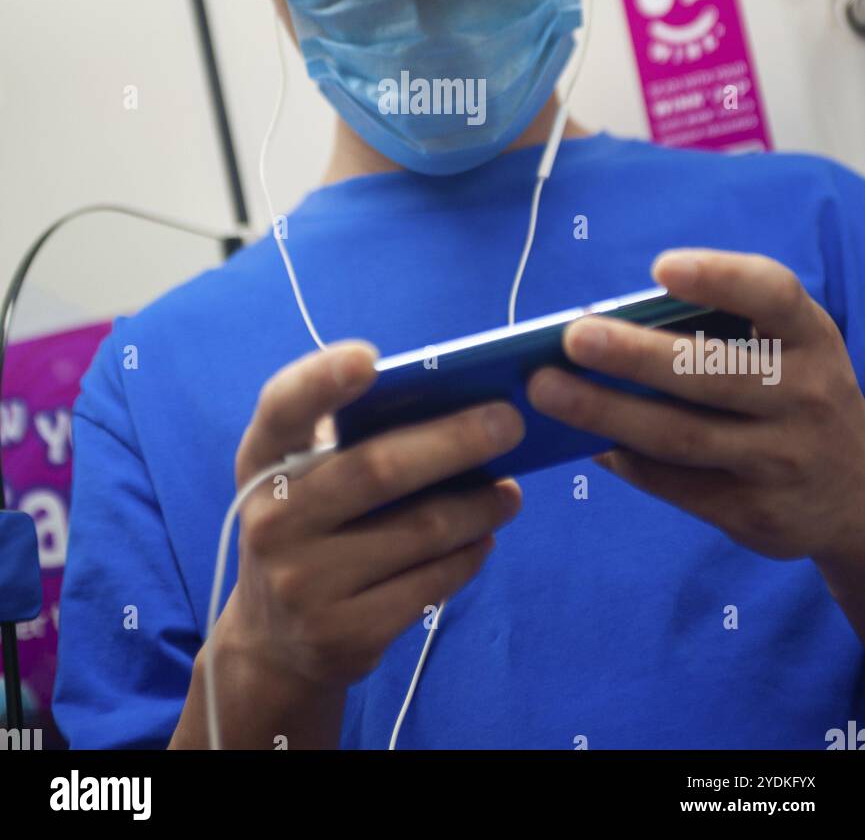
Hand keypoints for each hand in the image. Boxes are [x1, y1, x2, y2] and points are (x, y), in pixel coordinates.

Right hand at [227, 341, 523, 702]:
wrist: (273, 640)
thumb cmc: (308, 525)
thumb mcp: (302, 478)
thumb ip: (350, 439)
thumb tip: (455, 403)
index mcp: (261, 461)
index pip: (282, 408)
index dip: (321, 380)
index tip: (371, 358)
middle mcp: (271, 520)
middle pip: (375, 469)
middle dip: (453, 441)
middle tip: (510, 422)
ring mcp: (303, 584)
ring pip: (418, 532)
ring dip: (477, 507)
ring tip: (510, 492)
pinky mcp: (344, 634)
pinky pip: (428, 585)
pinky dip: (467, 557)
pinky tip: (484, 538)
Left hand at [527, 250, 864, 568]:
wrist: (860, 496)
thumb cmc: (792, 394)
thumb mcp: (787, 352)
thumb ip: (721, 334)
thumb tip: (606, 326)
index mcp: (810, 338)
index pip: (774, 296)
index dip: (720, 277)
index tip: (661, 267)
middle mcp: (805, 396)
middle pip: (711, 374)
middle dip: (635, 355)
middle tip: (571, 336)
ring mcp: (782, 460)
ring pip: (682, 436)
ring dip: (607, 412)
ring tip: (546, 390)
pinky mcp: (756, 513)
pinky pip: (677, 484)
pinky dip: (625, 460)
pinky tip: (585, 439)